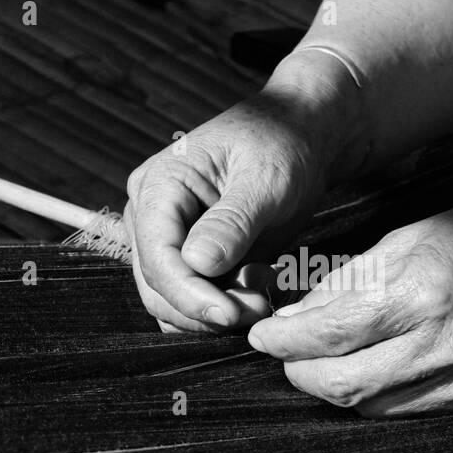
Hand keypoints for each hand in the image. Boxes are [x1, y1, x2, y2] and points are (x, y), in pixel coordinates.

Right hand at [125, 70, 357, 331]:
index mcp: (159, 186)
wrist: (301, 137)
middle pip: (159, 288)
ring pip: (175, 303)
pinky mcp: (193, 258)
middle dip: (207, 309)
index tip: (232, 315)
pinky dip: (227, 306)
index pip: (157, 257)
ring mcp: (169, 240)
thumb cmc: (282, 143)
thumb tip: (198, 264)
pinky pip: (197, 300)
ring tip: (265, 293)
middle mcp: (151, 216)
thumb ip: (232, 222)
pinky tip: (261, 286)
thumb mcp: (265, 179)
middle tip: (260, 307)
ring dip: (219, 313)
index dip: (189, 295)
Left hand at [247, 194, 452, 415]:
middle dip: (302, 372)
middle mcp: (449, 343)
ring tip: (324, 360)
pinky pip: (411, 411)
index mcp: (425, 291)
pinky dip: (379, 396)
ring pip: (374, 407)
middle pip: (346, 384)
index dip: (285, 340)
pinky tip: (371, 370)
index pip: (332, 333)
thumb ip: (348, 282)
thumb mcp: (410, 236)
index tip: (262, 335)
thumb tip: (292, 316)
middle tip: (285, 354)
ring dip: (337, 388)